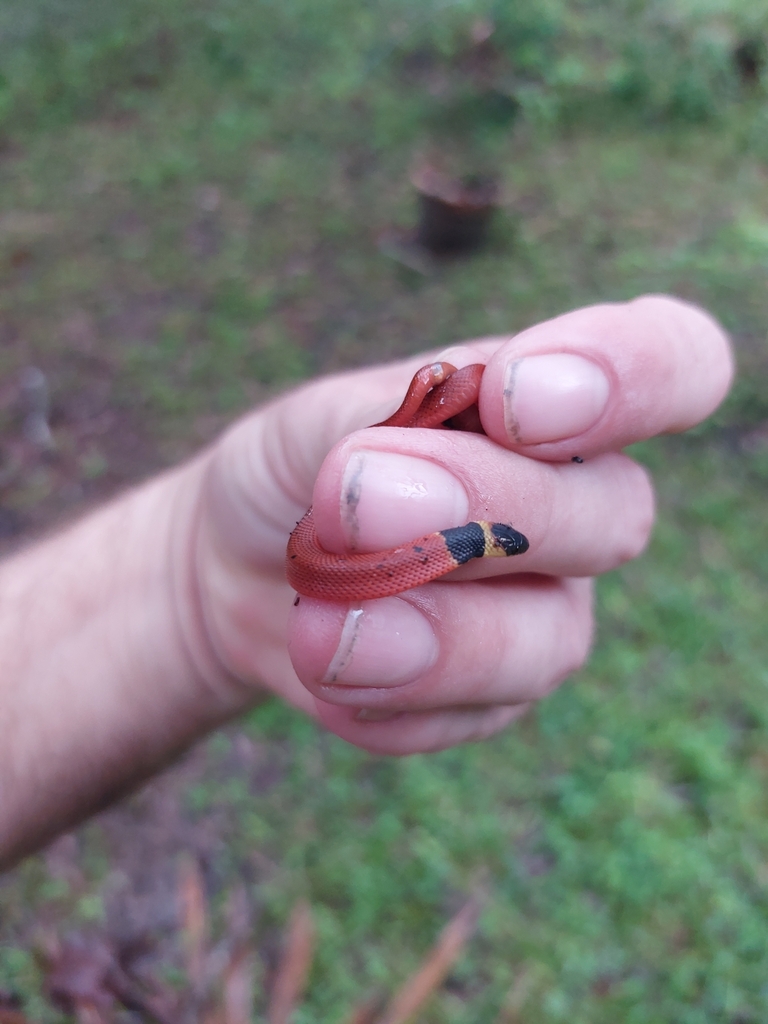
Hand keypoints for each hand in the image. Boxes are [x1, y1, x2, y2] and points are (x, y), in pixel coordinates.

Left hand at [194, 295, 732, 753]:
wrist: (243, 561)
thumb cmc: (302, 468)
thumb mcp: (318, 421)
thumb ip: (370, 434)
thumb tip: (399, 496)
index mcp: (552, 408)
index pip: (671, 366)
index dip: (631, 376)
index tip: (514, 399)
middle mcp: (574, 512)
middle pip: (614, 516)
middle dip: (490, 511)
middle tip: (353, 500)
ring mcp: (543, 613)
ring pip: (547, 642)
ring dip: (432, 638)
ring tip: (319, 629)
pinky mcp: (491, 698)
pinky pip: (462, 717)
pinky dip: (382, 699)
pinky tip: (322, 665)